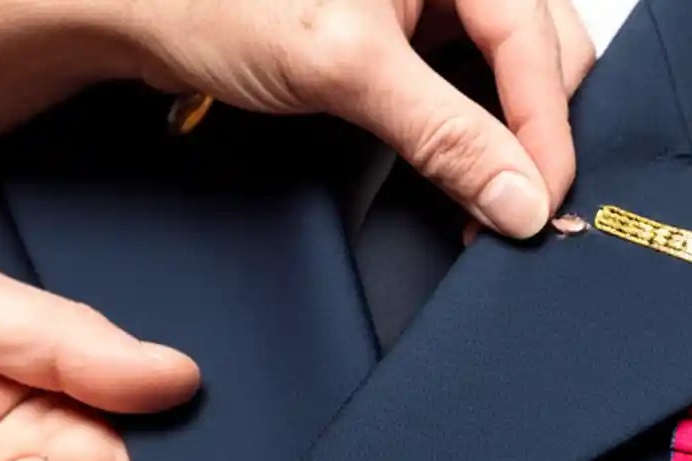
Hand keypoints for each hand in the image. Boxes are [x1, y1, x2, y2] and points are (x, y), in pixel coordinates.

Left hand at [126, 0, 595, 238]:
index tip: (542, 206)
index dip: (548, 133)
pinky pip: (476, 85)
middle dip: (538, 135)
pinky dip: (479, 134)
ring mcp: (439, 2)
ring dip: (512, 140)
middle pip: (544, 58)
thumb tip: (520, 199)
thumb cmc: (221, 1)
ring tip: (495, 196)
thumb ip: (446, 136)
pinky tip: (467, 170)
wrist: (144, 10)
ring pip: (516, 76)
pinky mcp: (416, 34)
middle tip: (521, 208)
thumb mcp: (347, 68)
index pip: (540, 46)